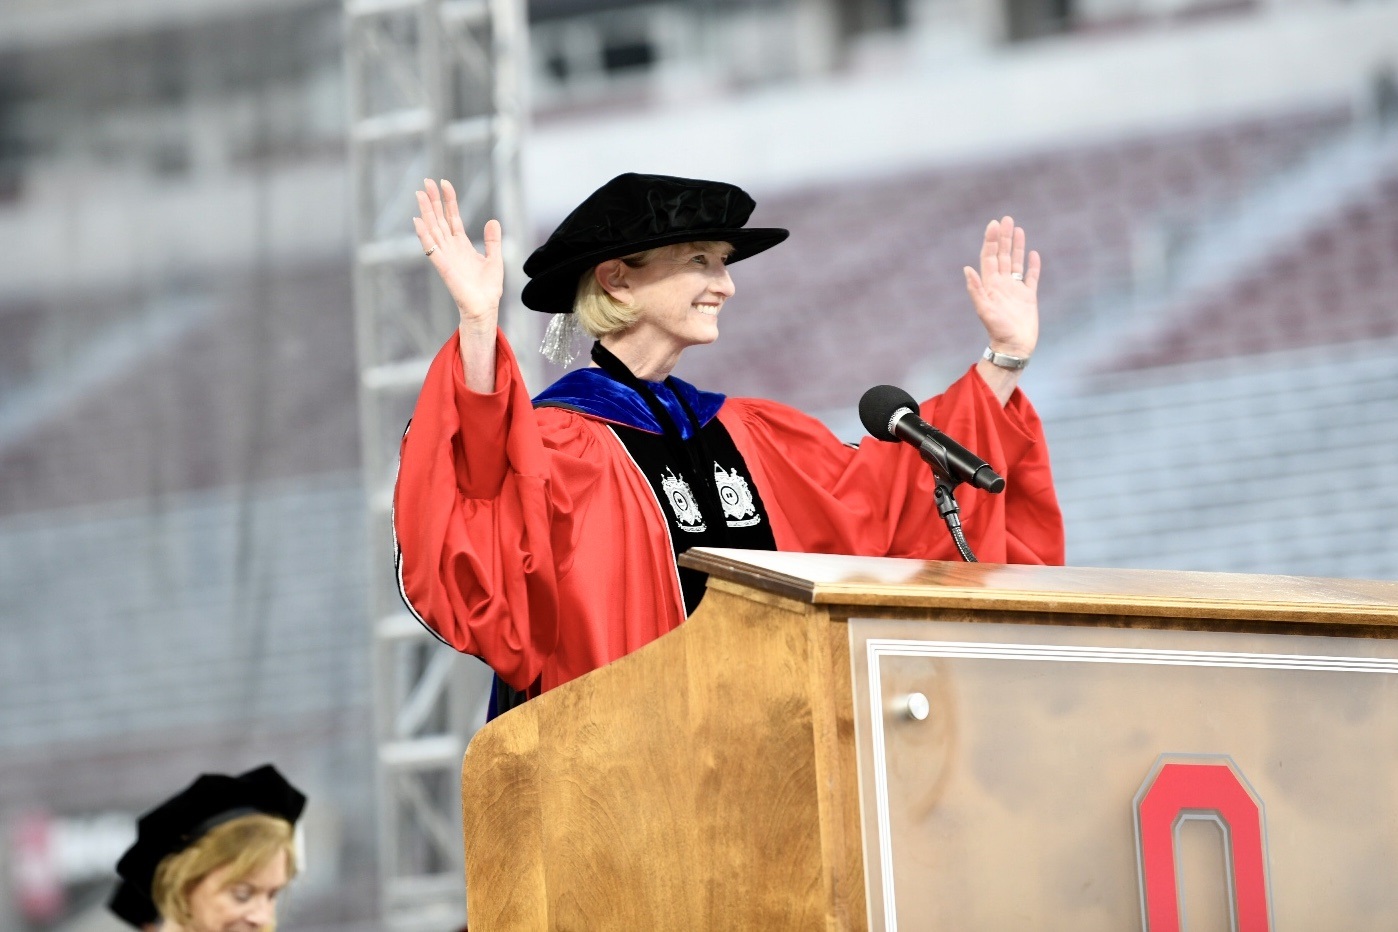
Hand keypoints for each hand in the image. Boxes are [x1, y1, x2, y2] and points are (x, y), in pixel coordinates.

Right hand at [413, 178, 502, 335]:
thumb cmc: (488, 289)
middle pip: (439, 219)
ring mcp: (446, 257)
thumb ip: (493, 240)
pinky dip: (424, 236)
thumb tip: (493, 221)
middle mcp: (451, 248)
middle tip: (425, 181)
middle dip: (433, 200)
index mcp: (461, 244)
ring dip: (426, 212)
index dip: (449, 200)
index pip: (453, 217)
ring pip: (433, 230)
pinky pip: (432, 250)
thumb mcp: (495, 259)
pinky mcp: (444, 268)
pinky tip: (418, 222)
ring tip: (420, 194)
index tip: (444, 183)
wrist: (485, 308)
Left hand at [963, 216, 1039, 357]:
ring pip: (1016, 262)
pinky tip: (1033, 254)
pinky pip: (1031, 277)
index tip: (994, 224)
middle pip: (1003, 255)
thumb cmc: (998, 330)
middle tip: (1006, 219)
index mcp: (990, 284)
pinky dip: (1032, 265)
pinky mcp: (1028, 297)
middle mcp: (1002, 284)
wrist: (1014, 346)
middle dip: (1004, 237)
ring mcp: (1015, 289)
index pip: (990, 257)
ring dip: (1017, 246)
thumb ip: (976, 289)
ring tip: (1018, 229)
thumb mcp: (984, 309)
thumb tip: (967, 269)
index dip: (991, 241)